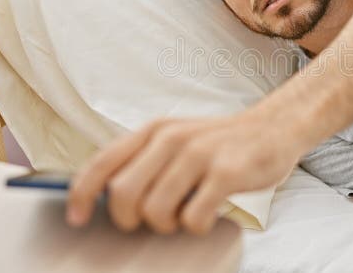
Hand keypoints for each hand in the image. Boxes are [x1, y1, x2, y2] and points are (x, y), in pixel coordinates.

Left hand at [65, 111, 300, 234]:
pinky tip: (207, 215)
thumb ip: (144, 159)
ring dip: (166, 225)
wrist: (274, 126)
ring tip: (182, 217)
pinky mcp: (226, 172)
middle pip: (123, 195)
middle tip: (149, 222)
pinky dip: (195, 227)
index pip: (102, 163)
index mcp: (154, 130)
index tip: (77, 218)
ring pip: (155, 210)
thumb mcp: (177, 138)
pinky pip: (193, 217)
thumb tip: (106, 198)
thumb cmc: (221, 142)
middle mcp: (171, 138)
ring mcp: (199, 154)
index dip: (81, 195)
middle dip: (129, 220)